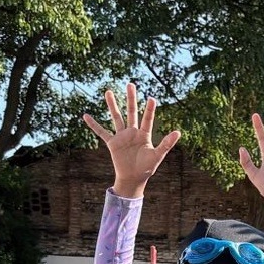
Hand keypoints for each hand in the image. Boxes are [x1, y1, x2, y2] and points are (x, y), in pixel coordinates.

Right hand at [81, 84, 179, 198]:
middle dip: (131, 99)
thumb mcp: (157, 155)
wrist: (133, 178)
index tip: (151, 98)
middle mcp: (132, 132)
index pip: (147, 119)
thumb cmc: (147, 168)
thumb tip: (178, 132)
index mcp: (144, 134)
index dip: (149, 110)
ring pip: (116, 118)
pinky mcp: (112, 143)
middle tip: (130, 84)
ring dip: (112, 105)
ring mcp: (121, 136)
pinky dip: (93, 125)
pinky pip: (101, 132)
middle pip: (131, 112)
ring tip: (108, 92)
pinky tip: (86, 116)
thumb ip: (166, 144)